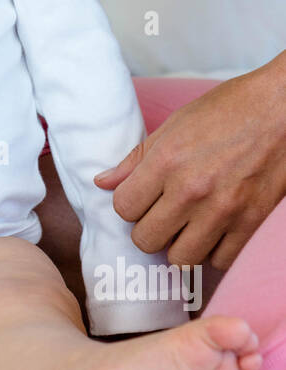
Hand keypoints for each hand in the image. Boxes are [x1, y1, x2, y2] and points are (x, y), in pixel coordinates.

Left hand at [92, 56, 285, 269]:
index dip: (129, 205)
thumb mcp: (175, 124)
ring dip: (179, 245)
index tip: (142, 198)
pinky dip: (214, 251)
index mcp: (166, 161)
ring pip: (180, 259)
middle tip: (163, 214)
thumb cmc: (229, 109)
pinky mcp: (251, 223)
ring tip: (188, 226)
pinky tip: (215, 231)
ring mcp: (222, 210)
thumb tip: (102, 183)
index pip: (123, 208)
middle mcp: (191, 190)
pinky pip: (219, 261)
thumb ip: (135, 158)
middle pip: (145, 239)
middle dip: (149, 228)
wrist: (283, 108)